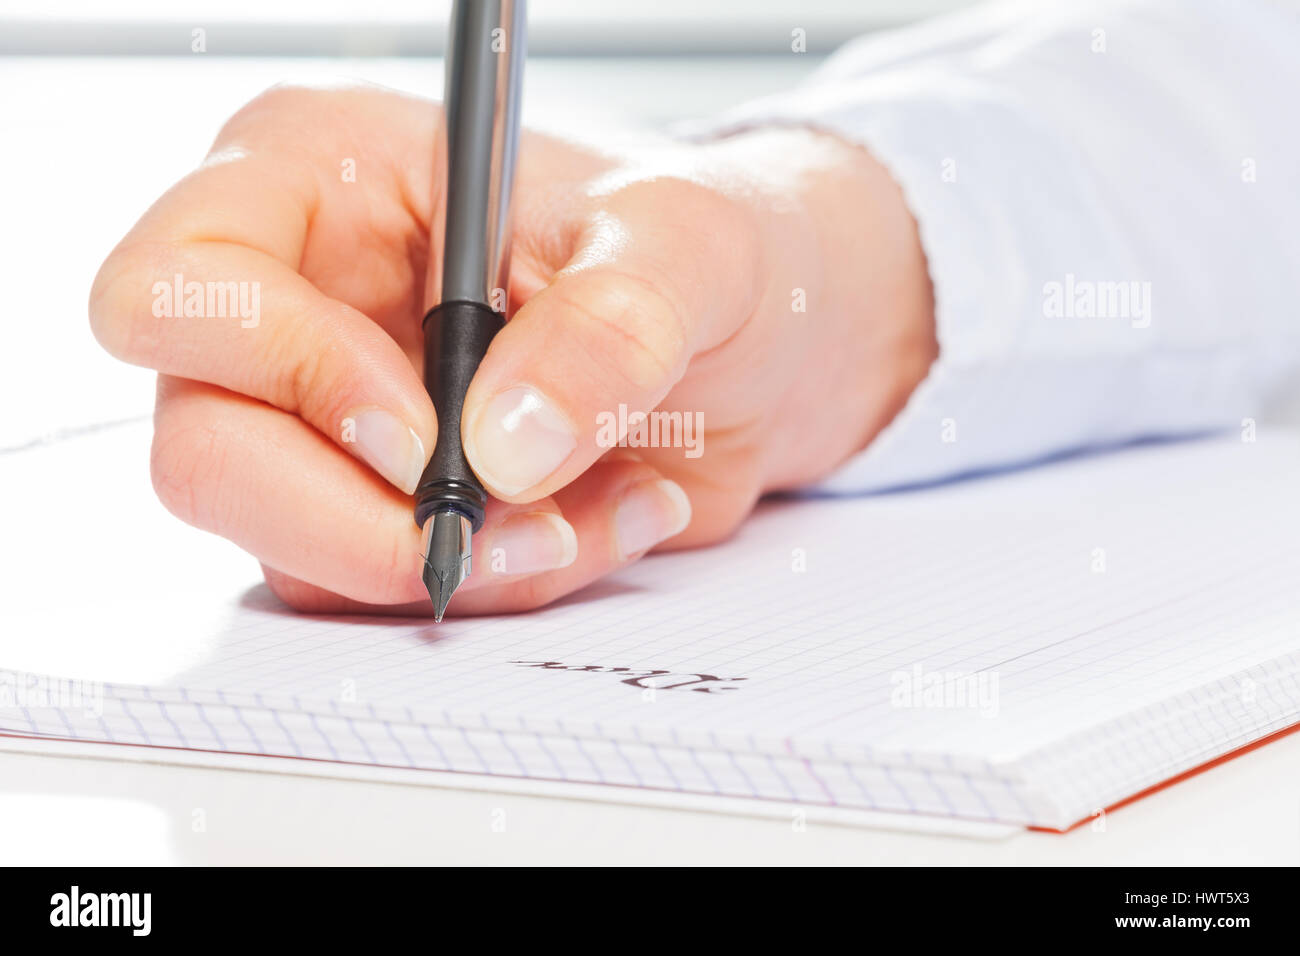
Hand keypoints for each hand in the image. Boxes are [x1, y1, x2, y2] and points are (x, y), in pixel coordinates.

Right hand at [90, 85, 934, 614]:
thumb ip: (609, 326)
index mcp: (317, 184)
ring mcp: (327, 420)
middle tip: (496, 527)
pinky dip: (494, 582)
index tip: (426, 430)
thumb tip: (503, 445)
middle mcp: (296, 303)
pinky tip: (585, 522)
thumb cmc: (708, 250)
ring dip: (452, 562)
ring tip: (586, 510)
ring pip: (290, 548)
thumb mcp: (688, 249)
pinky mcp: (377, 502)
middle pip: (203, 453)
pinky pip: (382, 589)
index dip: (287, 374)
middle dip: (356, 522)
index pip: (180, 288)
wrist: (764, 343)